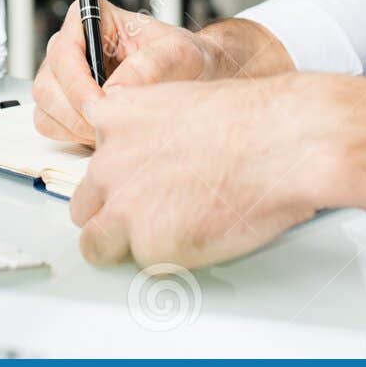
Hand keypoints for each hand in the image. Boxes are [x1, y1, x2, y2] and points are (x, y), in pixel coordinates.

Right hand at [32, 0, 215, 145]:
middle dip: (77, 111)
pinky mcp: (65, 102)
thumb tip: (114, 91)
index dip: (77, 84)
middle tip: (108, 125)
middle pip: (48, 84)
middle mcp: (73, 45)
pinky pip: (49, 124)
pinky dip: (72, 135)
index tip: (100, 104)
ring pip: (45, 107)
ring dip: (74, 126)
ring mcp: (65, 76)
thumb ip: (149, 66)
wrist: (193, 76)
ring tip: (110, 128)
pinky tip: (101, 131)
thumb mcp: (179, 53)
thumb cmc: (185, 57)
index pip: (64, 52)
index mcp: (94, 19)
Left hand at [70, 74, 336, 267]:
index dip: (113, 177)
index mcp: (115, 120)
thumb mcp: (181, 102)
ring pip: (97, 243)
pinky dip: (171, 259)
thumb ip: (148, 130)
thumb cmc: (252, 119)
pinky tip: (202, 237)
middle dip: (110, 214)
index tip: (127, 185)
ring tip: (168, 237)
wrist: (282, 142)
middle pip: (83, 205)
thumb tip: (151, 154)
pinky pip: (148, 264)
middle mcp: (109, 163)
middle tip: (149, 217)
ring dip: (125, 245)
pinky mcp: (150, 246)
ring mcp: (124, 207)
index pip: (89, 158)